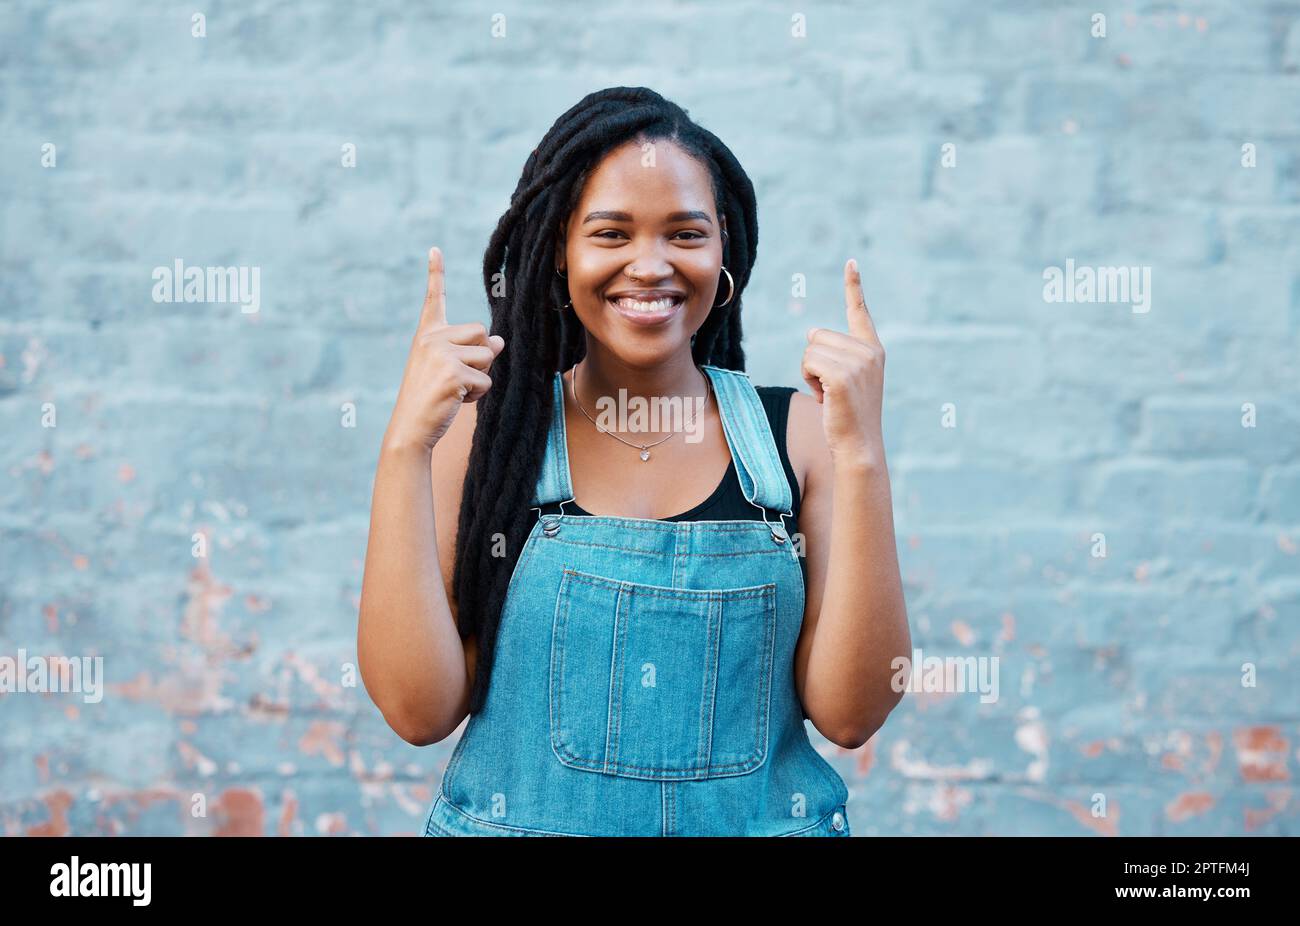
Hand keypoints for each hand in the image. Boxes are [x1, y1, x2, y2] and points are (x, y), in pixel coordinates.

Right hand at [384, 246, 504, 451]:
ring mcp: (441, 354)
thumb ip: (471, 352)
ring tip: (455, 390)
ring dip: (481, 378)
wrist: (411, 428)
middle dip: (482, 356)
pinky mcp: (452, 373)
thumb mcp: (450, 370)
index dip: (436, 274)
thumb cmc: (431, 400)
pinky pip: (486, 381)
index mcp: (427, 335)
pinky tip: (455, 400)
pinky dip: (477, 396)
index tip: (435, 249)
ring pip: (488, 357)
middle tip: (459, 377)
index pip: (434, 300)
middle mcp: (432, 339)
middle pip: (482, 331)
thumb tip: (499, 340)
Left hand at [800, 258, 885, 466]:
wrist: (858, 445)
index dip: (853, 286)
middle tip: (830, 388)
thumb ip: (832, 354)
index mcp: (873, 349)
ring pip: (810, 349)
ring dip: (810, 373)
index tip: (851, 262)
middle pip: (818, 335)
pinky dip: (809, 380)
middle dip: (814, 362)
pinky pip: (809, 362)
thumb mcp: (841, 380)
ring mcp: (859, 362)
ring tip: (829, 394)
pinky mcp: (843, 374)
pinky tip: (825, 397)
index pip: (859, 311)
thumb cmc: (846, 415)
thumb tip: (811, 332)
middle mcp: (869, 351)